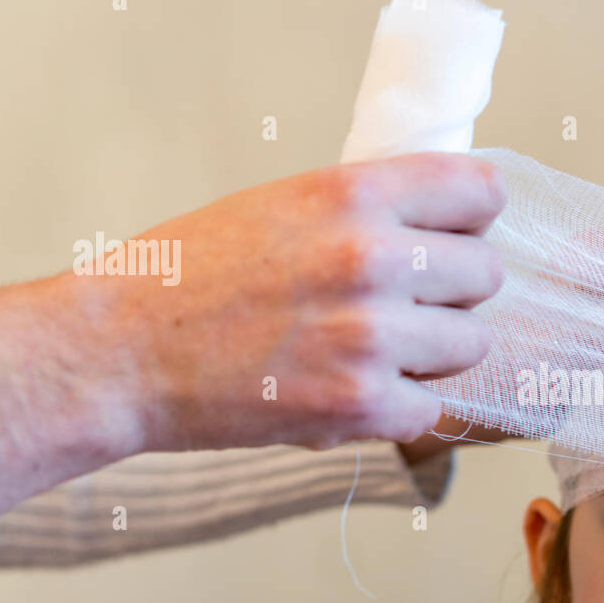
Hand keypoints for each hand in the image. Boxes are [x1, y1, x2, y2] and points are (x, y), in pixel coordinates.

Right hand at [0, 151, 507, 512]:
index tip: (451, 238)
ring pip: (472, 345)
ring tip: (372, 352)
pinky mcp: (360, 404)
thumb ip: (368, 210)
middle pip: (486, 274)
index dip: (471, 220)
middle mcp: (373, 258)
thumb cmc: (191, 274)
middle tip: (402, 306)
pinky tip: (349, 393)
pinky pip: (431, 409)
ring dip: (432, 354)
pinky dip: (398, 409)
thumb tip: (446, 224)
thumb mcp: (282, 204)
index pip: (482, 193)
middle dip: (452, 293)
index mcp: (353, 194)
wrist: (117, 353)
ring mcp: (371, 336)